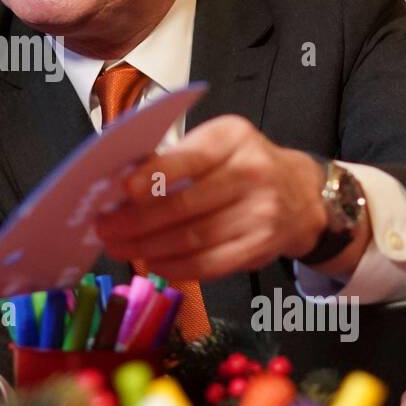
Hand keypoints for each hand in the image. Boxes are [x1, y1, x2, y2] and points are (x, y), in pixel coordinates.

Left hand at [94, 115, 360, 280]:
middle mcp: (252, 173)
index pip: (192, 158)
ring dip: (149, 247)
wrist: (300, 195)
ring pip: (194, 238)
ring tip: (119, 247)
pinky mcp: (260, 248)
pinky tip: (153, 263)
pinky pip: (211, 264)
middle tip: (105, 228)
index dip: (156, 176)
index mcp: (233, 138)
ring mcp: (261, 214)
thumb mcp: (215, 145)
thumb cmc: (239, 165)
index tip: (124, 190)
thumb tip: (118, 183)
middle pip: (186, 204)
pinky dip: (176, 267)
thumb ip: (173, 158)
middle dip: (138, 221)